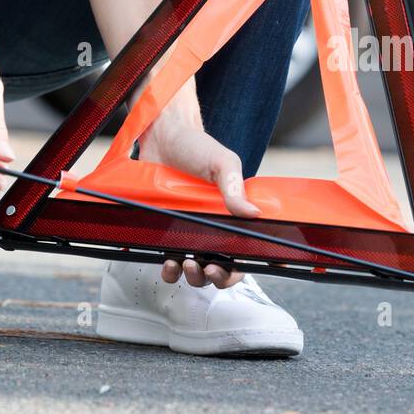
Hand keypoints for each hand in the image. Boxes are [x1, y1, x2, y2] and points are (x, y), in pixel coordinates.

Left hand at [138, 116, 260, 289]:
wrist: (161, 136)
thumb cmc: (196, 147)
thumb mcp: (222, 162)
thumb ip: (234, 186)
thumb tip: (252, 212)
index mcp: (232, 215)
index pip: (246, 251)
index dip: (244, 267)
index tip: (237, 268)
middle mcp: (212, 227)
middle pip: (221, 268)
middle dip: (217, 277)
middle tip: (209, 268)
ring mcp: (188, 231)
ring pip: (195, 270)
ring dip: (193, 276)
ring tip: (186, 263)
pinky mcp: (166, 231)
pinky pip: (169, 261)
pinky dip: (169, 270)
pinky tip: (167, 263)